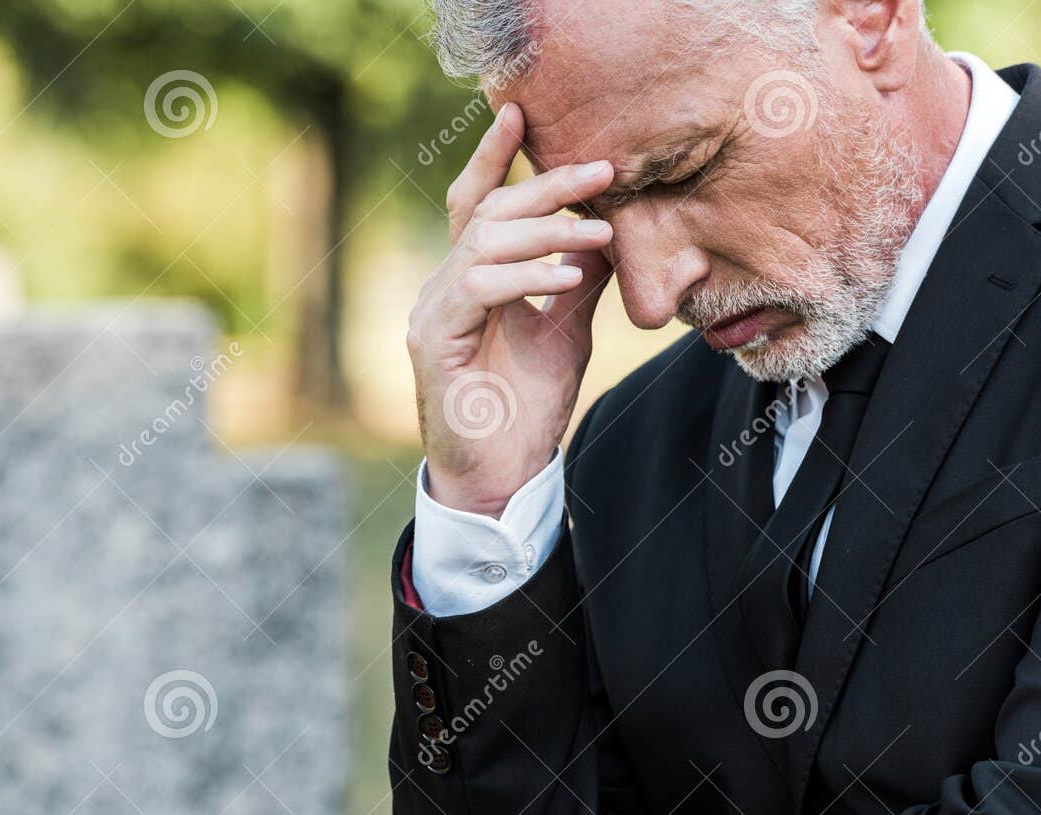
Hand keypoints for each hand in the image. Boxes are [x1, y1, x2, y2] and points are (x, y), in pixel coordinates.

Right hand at [406, 102, 614, 517]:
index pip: (477, 205)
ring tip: (600, 233)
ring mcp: (433, 314)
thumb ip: (576, 278)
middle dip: (544, 186)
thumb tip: (607, 229)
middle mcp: (442, 288)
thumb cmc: (527, 407)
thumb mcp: (566, 327)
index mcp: (469, 280)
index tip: (521, 114)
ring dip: (546, 232)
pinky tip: (568, 277)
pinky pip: (477, 289)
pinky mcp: (434, 343)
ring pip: (482, 244)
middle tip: (601, 171)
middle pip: (486, 214)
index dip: (496, 159)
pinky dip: (526, 277)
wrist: (502, 473)